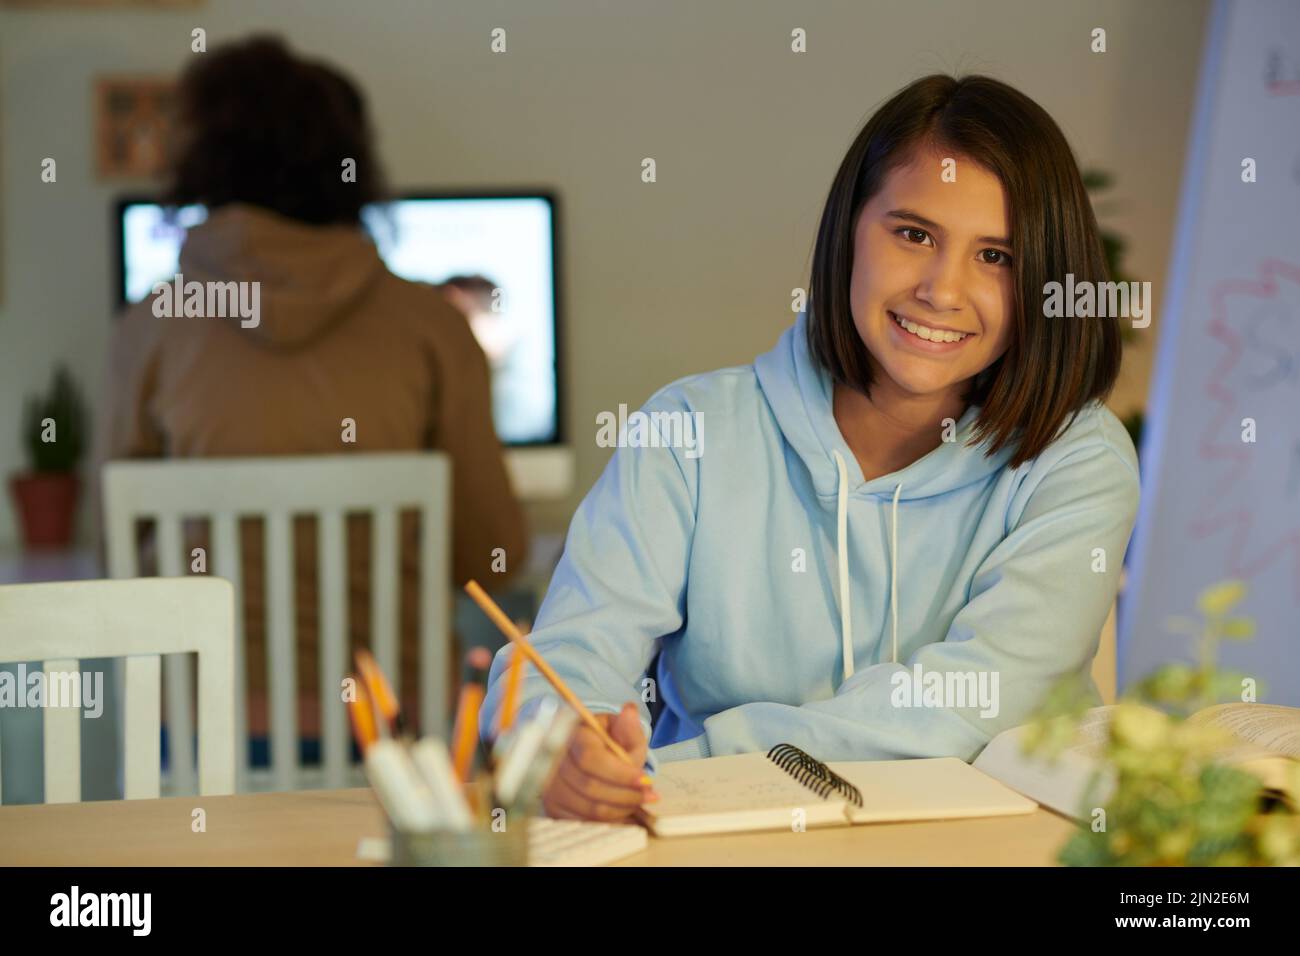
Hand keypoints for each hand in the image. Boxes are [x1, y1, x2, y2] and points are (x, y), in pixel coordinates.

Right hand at [541, 702, 659, 821]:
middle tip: (649, 794)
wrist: (587, 754)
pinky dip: (609, 821)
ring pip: (589, 809)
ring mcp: (550, 786)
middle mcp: (555, 761)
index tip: (645, 780)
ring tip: (638, 801)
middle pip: (590, 787)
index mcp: (572, 735)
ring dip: (621, 809)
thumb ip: (630, 727)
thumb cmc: (607, 742)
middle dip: (626, 795)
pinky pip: (584, 822)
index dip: (620, 773)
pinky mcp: (553, 807)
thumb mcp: (623, 731)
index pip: (590, 758)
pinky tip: (624, 812)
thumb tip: (630, 711)